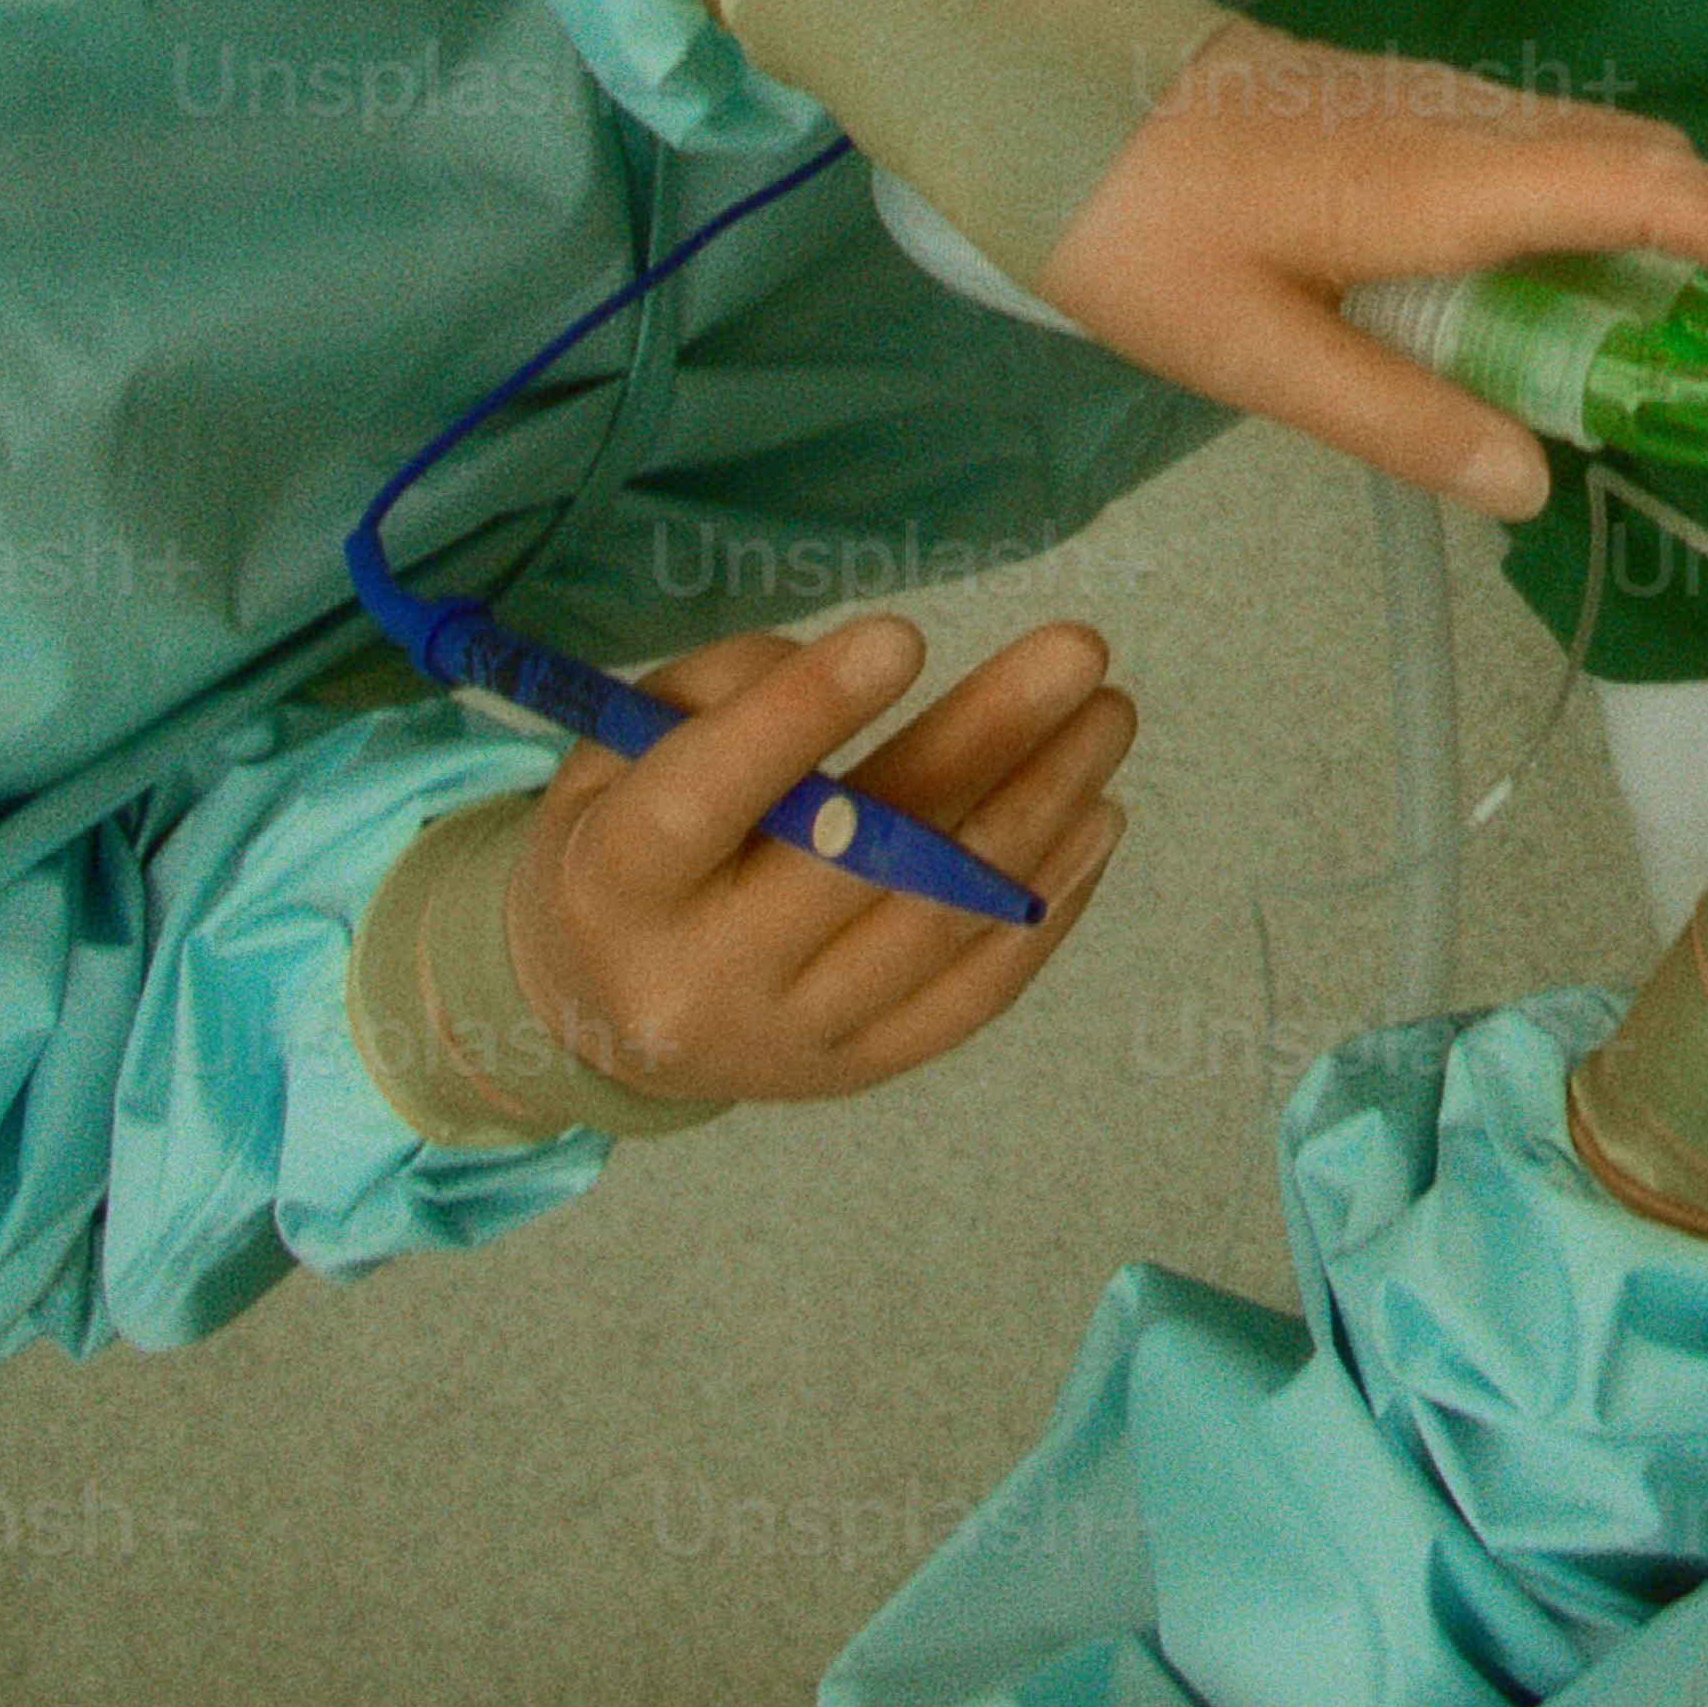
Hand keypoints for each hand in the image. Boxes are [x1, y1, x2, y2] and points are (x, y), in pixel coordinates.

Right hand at [502, 613, 1124, 1105]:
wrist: (599, 1007)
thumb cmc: (628, 828)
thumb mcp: (625, 742)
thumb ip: (727, 691)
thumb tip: (865, 669)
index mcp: (611, 886)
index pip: (704, 802)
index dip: (799, 718)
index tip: (904, 634)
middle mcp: (696, 981)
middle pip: (857, 860)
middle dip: (982, 742)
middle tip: (1080, 650)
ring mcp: (785, 1041)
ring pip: (935, 924)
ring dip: (1042, 809)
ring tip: (1108, 717)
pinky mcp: (855, 1072)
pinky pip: (970, 993)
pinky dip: (1044, 903)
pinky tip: (1095, 818)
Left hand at [1035, 44, 1707, 521]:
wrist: (1040, 88)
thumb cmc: (1134, 227)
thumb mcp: (1249, 352)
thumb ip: (1399, 419)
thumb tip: (1537, 483)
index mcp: (1448, 183)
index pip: (1661, 199)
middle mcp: (1473, 126)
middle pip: (1661, 172)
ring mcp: (1445, 107)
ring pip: (1611, 158)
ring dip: (1689, 239)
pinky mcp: (1414, 112)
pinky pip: (1554, 159)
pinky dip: (1616, 222)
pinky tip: (1588, 304)